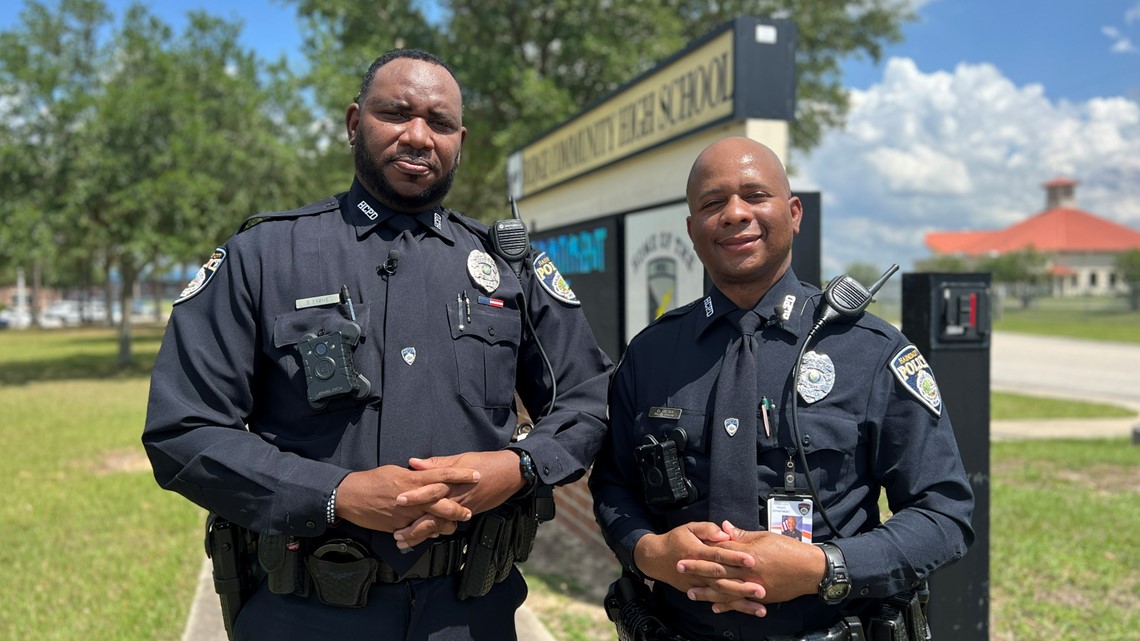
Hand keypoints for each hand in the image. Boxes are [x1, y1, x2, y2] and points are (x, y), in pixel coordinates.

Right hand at [334, 464, 478, 535]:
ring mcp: (406, 514)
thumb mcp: (396, 472)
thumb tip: (427, 473)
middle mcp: (413, 497)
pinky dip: (428, 532)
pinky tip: (436, 532)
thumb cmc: (373, 480)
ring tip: (456, 524)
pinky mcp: (399, 526)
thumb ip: (414, 475)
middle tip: (470, 509)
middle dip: (458, 507)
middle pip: (443, 502)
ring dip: (446, 523)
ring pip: (432, 520)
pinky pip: (418, 531)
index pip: (443, 475)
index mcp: (413, 479)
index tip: (475, 474)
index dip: (461, 475)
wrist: (351, 496)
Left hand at [392, 450, 524, 547]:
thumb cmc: (486, 463)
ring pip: (439, 525)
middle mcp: (457, 498)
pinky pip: (449, 526)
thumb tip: (413, 463)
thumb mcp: (460, 459)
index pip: (431, 489)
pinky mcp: (467, 513)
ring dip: (421, 534)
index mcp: (453, 482)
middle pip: (433, 515)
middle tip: (397, 533)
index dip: (415, 495)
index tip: (398, 499)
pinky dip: (435, 533)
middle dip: (414, 526)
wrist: (510, 474)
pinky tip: (423, 538)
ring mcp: (462, 509)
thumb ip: (436, 464)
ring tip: (404, 540)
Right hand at [632, 522, 759, 602]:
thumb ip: (707, 529)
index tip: (752, 560)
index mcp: (697, 552)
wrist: (655, 558)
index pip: (718, 555)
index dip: (734, 557)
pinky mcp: (697, 592)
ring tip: (760, 607)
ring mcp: (697, 584)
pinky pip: (716, 600)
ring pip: (721, 594)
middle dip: (742, 586)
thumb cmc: (675, 540)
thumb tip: (724, 533)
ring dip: (741, 602)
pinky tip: (745, 610)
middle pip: (722, 580)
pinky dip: (730, 607)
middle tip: (761, 590)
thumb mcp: (689, 528)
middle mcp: (698, 571)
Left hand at [681, 521, 825, 615]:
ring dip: (707, 592)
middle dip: (697, 569)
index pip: (721, 551)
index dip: (703, 550)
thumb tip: (723, 528)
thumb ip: (742, 535)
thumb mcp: (764, 536)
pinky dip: (726, 605)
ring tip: (691, 592)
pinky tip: (714, 607)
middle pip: (717, 571)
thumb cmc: (789, 550)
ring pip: (725, 590)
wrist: (810, 570)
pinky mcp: (760, 597)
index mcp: (748, 554)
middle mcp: (748, 571)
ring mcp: (754, 586)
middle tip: (679, 568)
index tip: (687, 549)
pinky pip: (740, 602)